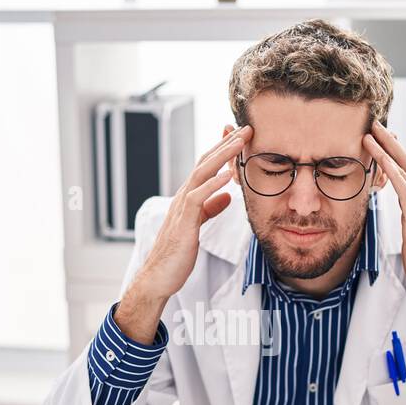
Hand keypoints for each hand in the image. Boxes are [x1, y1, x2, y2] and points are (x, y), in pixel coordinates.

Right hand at [115, 125, 250, 342]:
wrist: (159, 277)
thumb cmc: (177, 254)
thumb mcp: (198, 226)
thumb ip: (210, 209)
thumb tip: (226, 196)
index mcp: (188, 197)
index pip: (207, 166)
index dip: (224, 150)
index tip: (241, 135)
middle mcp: (183, 197)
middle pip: (205, 162)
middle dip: (226, 143)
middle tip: (246, 127)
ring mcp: (181, 208)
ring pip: (201, 173)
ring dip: (222, 156)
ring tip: (240, 141)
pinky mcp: (183, 222)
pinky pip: (198, 198)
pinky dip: (213, 184)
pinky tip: (227, 175)